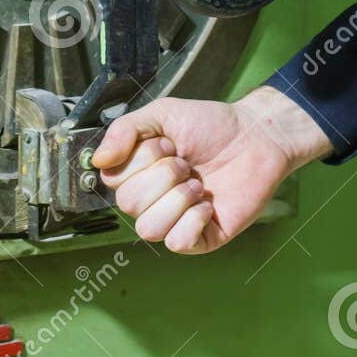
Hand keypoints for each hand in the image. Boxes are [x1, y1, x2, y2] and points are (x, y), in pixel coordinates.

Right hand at [91, 86, 332, 253]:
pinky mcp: (200, 238)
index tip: (168, 144)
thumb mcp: (164, 114)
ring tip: (199, 184)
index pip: (113, 180)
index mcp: (139, 172)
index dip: (141, 160)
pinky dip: (193, 221)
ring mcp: (175, 221)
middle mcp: (152, 200)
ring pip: (148, 229)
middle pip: (129, 205)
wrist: (257, 137)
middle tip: (188, 163)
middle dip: (163, 176)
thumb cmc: (212, 125)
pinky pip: (178, 242)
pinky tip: (208, 205)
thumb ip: (125, 129)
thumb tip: (98, 159)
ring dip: (177, 200)